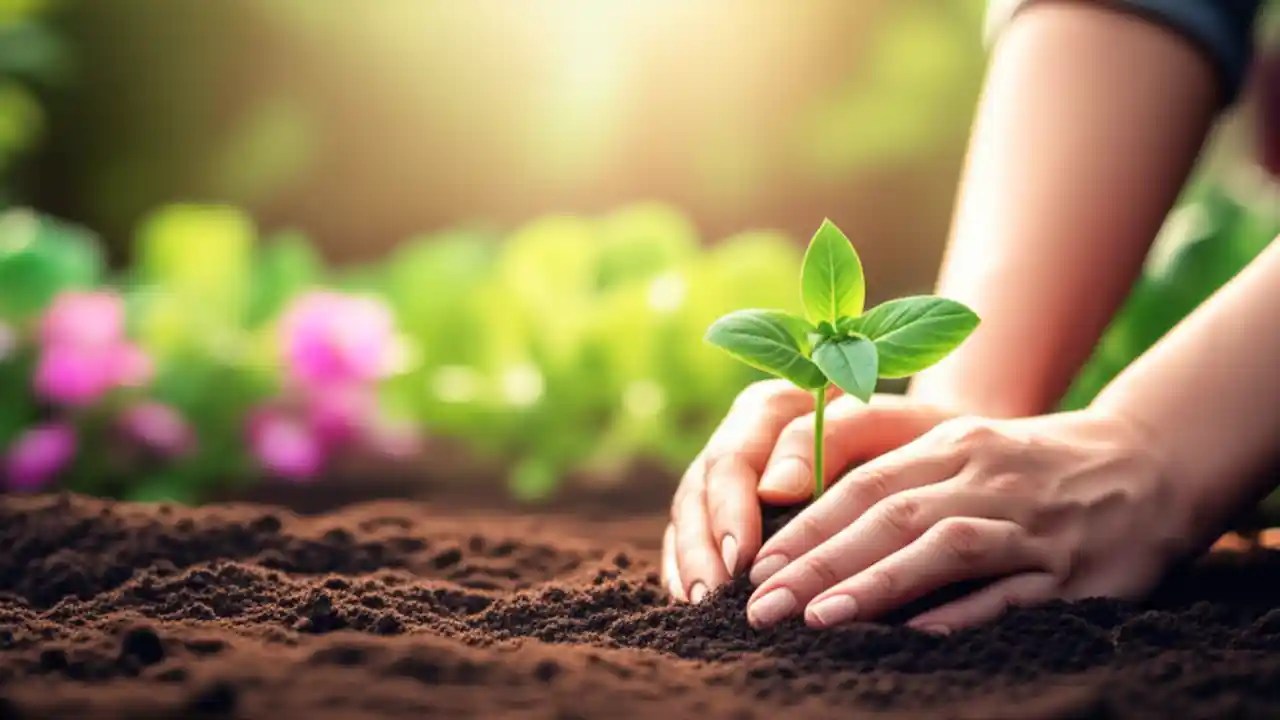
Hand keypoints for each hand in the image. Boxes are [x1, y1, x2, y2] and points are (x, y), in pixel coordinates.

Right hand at [661, 380, 955, 602]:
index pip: (735, 456)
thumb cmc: (912, 436)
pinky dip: (686, 569)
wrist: (929, 445)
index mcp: (773, 407)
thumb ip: (833, 438)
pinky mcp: (723, 506)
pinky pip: (687, 536)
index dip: (732, 508)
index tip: (743, 557)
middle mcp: (741, 436)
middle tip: (714, 594)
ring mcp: (727, 473)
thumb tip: (774, 491)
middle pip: (701, 487)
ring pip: (688, 513)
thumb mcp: (888, 425)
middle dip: (703, 545)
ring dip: (690, 561)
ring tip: (701, 606)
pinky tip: (694, 603)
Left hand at [745, 409, 1193, 631]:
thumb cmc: (1031, 464)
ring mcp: (1030, 524)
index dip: (808, 526)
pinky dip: (961, 611)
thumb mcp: (964, 448)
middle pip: (891, 516)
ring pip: (944, 548)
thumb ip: (899, 477)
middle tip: (763, 605)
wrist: (1148, 462)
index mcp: (953, 445)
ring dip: (878, 582)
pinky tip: (913, 633)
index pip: (865, 485)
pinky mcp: (1073, 572)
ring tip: (819, 617)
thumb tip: (813, 526)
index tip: (759, 566)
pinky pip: (1010, 593)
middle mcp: (986, 478)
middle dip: (820, 562)